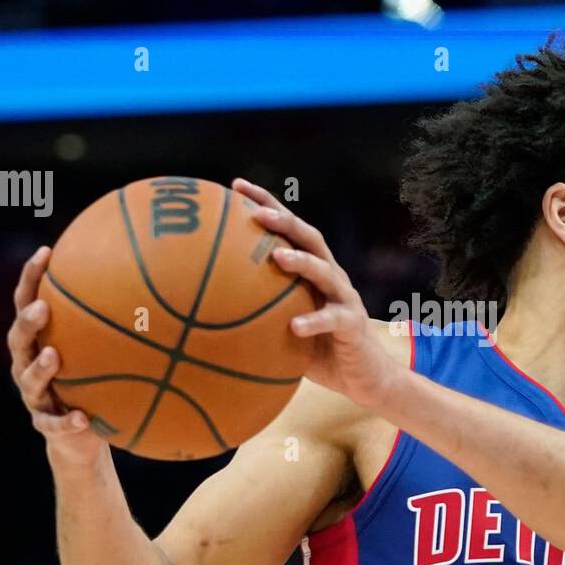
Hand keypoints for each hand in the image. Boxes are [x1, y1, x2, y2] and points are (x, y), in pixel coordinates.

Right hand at [7, 246, 106, 468]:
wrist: (80, 437)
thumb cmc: (93, 381)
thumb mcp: (100, 352)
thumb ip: (114, 323)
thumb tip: (158, 281)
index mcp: (38, 341)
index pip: (27, 303)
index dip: (32, 278)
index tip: (46, 251)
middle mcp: (28, 364)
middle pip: (18, 339)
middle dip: (28, 322)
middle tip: (44, 308)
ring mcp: (34, 397)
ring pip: (29, 380)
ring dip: (41, 368)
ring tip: (55, 356)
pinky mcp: (46, 426)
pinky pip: (54, 424)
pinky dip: (66, 421)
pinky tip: (82, 417)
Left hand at [233, 177, 401, 408]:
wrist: (364, 377)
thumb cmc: (317, 351)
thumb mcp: (282, 327)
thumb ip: (256, 313)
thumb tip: (200, 314)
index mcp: (312, 271)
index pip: (289, 230)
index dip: (266, 204)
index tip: (235, 187)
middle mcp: (331, 276)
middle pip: (309, 238)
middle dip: (284, 221)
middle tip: (255, 213)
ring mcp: (345, 298)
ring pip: (325, 271)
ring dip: (301, 261)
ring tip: (277, 257)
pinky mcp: (354, 325)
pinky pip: (334, 319)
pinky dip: (314, 321)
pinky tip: (294, 326)